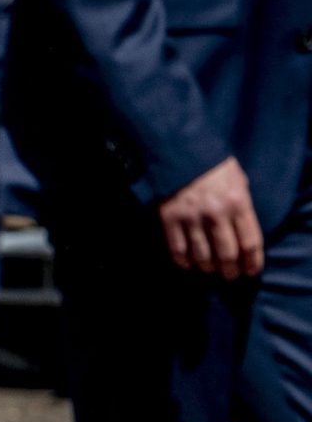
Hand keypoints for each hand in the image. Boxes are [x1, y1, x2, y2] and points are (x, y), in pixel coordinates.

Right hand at [159, 156, 262, 278]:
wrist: (175, 147)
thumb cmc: (211, 163)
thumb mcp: (237, 179)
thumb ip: (242, 204)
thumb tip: (243, 230)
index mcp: (238, 202)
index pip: (250, 243)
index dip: (252, 262)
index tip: (250, 271)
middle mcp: (216, 213)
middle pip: (227, 254)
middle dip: (230, 270)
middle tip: (229, 275)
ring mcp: (191, 216)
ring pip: (203, 255)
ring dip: (207, 267)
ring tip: (209, 269)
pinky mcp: (168, 217)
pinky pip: (176, 248)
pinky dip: (182, 261)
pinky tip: (186, 264)